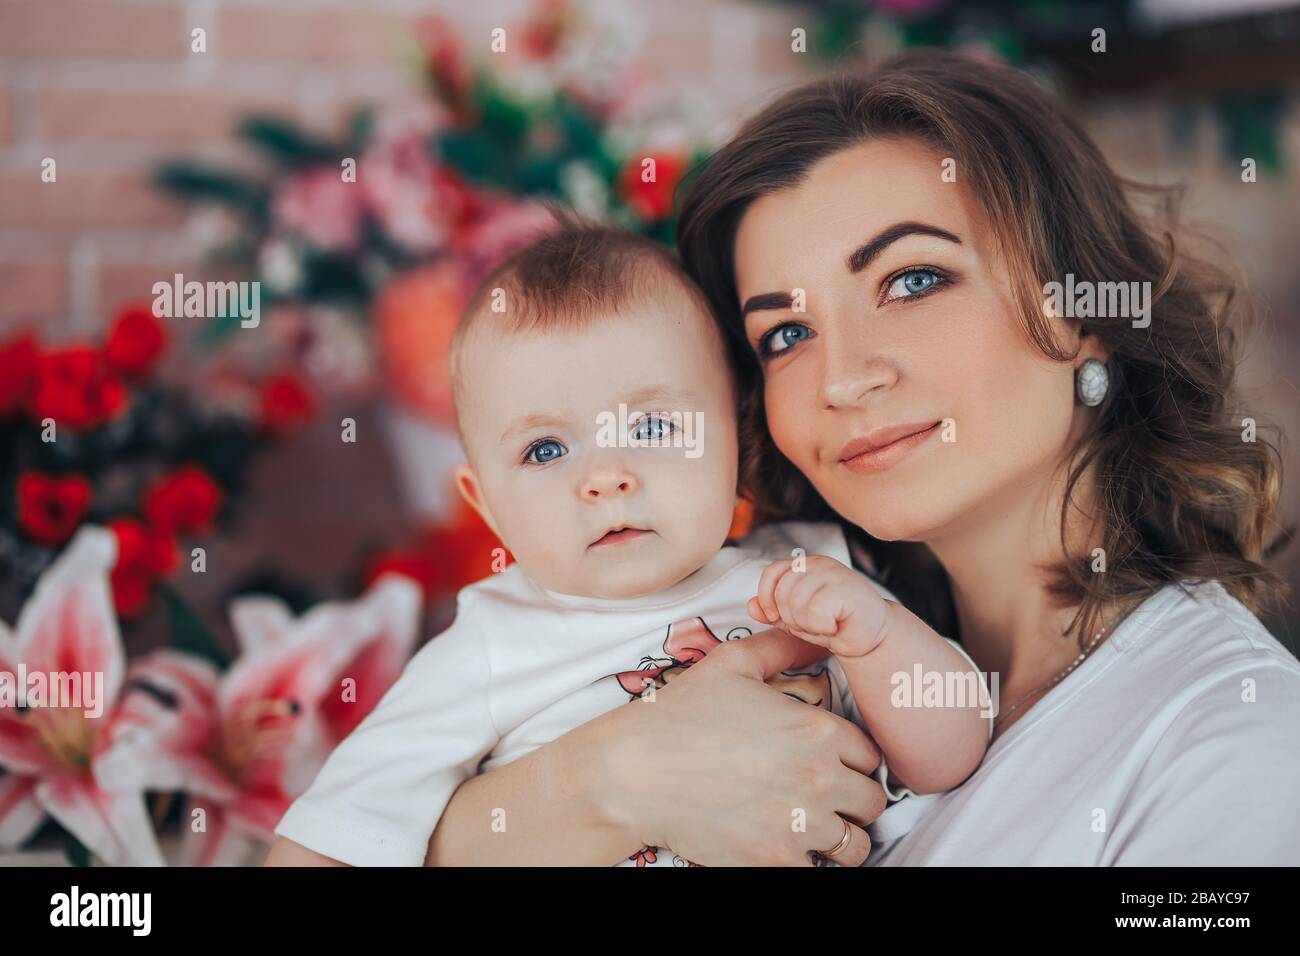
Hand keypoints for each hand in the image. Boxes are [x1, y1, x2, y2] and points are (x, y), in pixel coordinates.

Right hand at [606, 628, 886, 865]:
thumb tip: (815, 637)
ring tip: (811, 828)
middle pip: (872, 803)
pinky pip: (818, 872)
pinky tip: (784, 845)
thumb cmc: (679, 715)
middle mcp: (818, 779)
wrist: (634, 773)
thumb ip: (781, 647)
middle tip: (825, 798)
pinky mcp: (774, 861)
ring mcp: (799, 825)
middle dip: (853, 800)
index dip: (853, 760)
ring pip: (855, 846)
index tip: (832, 764)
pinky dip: (808, 862)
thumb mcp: (732, 663)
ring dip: (839, 837)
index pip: (870, 755)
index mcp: (816, 731)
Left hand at [748, 555, 891, 658]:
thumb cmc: (834, 625)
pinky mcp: (847, 588)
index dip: (767, 598)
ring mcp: (834, 573)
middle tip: (812, 624)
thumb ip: (773, 611)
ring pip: (796, 601)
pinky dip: (821, 626)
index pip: (772, 573)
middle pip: (782, 591)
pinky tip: (835, 626)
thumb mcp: (796, 619)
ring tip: (824, 625)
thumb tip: (750, 606)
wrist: (871, 638)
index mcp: (805, 566)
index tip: (776, 617)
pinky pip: (815, 610)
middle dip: (790, 617)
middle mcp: (819, 564)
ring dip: (806, 624)